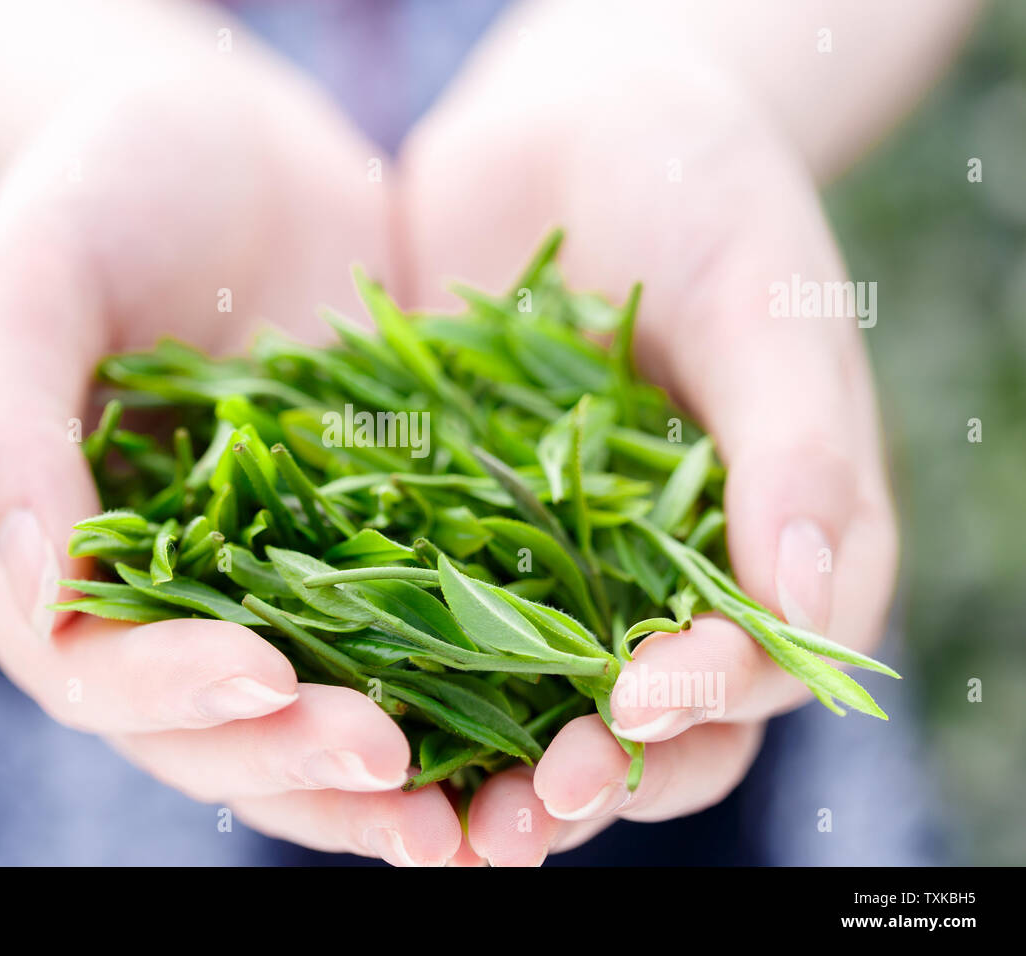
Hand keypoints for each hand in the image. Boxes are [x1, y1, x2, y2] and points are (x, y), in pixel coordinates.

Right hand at [0, 41, 463, 865]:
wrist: (231, 149)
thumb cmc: (102, 190)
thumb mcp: (33, 280)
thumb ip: (12, 428)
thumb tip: (39, 592)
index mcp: (43, 564)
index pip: (90, 671)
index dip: (171, 692)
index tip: (265, 677)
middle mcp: (152, 604)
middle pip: (209, 732)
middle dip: (296, 761)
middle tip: (390, 768)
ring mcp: (261, 589)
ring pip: (310, 722)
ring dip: (383, 784)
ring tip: (470, 819)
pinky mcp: (358, 557)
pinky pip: (401, 649)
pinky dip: (455, 702)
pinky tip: (525, 731)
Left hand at [398, 0, 896, 863]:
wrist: (568, 132)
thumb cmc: (699, 188)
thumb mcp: (760, 293)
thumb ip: (792, 440)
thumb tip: (801, 595)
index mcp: (774, 542)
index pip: (763, 664)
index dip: (707, 699)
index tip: (638, 699)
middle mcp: (666, 576)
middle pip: (651, 724)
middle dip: (594, 777)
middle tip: (528, 810)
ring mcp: (556, 563)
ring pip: (532, 703)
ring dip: (488, 771)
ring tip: (434, 817)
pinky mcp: (453, 534)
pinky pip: (427, 621)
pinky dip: (393, 676)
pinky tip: (341, 705)